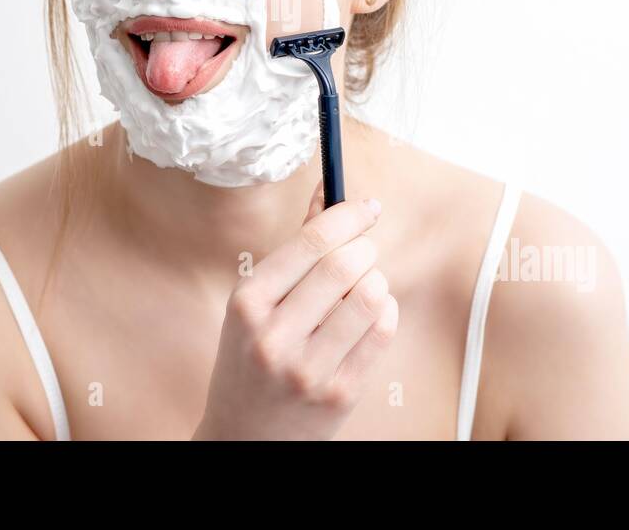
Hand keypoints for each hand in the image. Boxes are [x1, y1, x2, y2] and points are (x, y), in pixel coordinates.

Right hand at [194, 178, 397, 439]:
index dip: (347, 216)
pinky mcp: (340, 394)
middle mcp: (274, 336)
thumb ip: (295, 248)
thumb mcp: (254, 303)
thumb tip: (328, 191)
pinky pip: (382, 333)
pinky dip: (386, 311)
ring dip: (376, 281)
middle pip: (344, 265)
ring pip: (370, 297)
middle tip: (364, 248)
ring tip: (364, 285)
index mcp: (247, 304)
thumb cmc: (249, 358)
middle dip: (365, 247)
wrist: (243, 437)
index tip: (365, 207)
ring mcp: (308, 369)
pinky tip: (371, 314)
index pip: (309, 242)